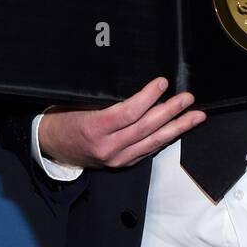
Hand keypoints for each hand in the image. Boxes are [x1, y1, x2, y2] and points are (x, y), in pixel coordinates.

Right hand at [39, 78, 205, 169]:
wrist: (51, 146)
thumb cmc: (63, 119)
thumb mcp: (79, 103)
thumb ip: (107, 99)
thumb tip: (138, 87)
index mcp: (95, 129)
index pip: (129, 113)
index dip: (148, 97)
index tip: (162, 82)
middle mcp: (108, 148)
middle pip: (146, 128)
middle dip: (171, 112)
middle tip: (187, 98)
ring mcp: (117, 159)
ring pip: (153, 142)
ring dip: (178, 128)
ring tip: (196, 116)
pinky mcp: (122, 164)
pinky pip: (148, 150)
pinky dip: (165, 138)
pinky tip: (179, 129)